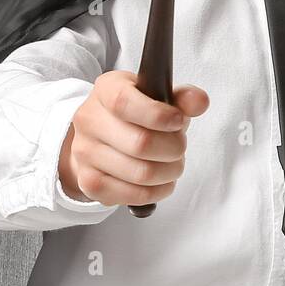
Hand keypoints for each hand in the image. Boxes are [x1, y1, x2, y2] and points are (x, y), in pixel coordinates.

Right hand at [57, 70, 208, 207]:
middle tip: (180, 146)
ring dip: (169, 172)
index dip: (158, 115)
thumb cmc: (136, 114)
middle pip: (140, 143)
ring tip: (172, 163)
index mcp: (106, 90)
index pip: (124, 103)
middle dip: (173, 148)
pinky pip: (132, 195)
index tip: (178, 121)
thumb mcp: (158, 97)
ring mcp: (85, 153)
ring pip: (140, 173)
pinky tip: (161, 181)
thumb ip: (182, 98)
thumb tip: (199, 101)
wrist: (103, 137)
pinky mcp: (89, 182)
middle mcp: (89, 120)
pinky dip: (156, 192)